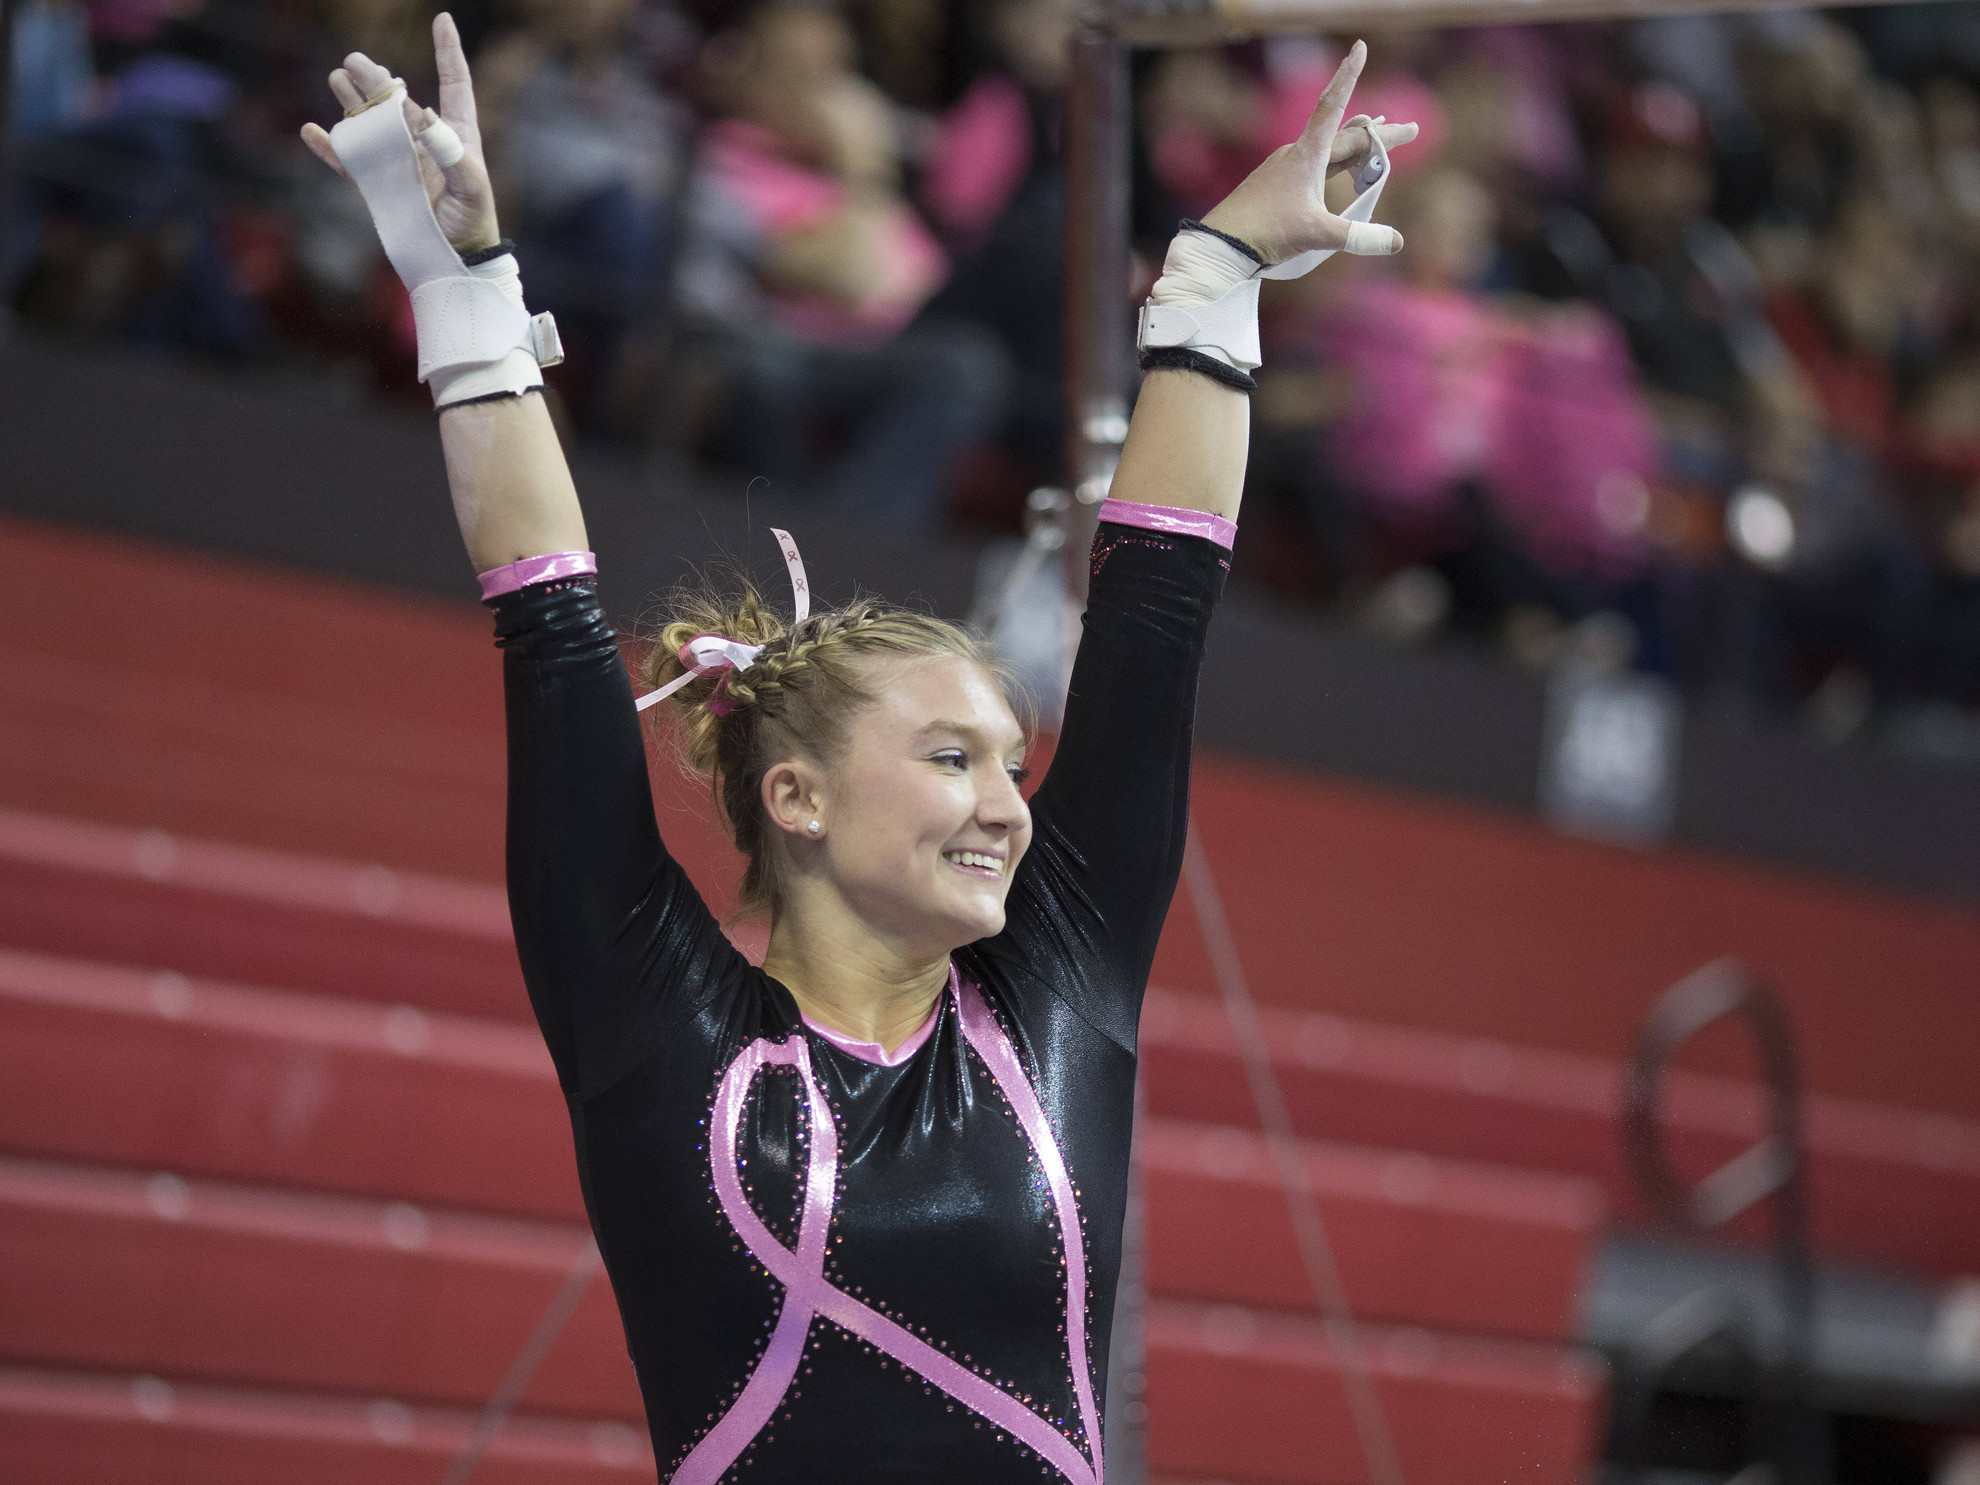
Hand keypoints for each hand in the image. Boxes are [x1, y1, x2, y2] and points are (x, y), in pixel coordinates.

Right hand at [299, 12, 501, 255]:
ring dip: (353, 101)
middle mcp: (424, 140)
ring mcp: (399, 159)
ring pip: (370, 121)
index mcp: (456, 134)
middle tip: (355, 62)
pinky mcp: (379, 184)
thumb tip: (424, 116)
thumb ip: (453, 152)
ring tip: (337, 79)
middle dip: (376, 77)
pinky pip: (349, 161)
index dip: (448, 52)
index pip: (454, 83)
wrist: (457, 260)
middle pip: (397, 98)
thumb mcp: (473, 186)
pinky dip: (330, 148)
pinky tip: (312, 131)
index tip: (442, 20)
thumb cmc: (474, 221)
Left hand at [1200, 41, 1413, 265]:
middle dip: (1380, 135)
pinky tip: (1341, 172)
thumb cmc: (1265, 232)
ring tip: (1381, 146)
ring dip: (1359, 149)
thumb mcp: (1316, 234)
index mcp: (1306, 153)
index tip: (1359, 46)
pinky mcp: (1278, 186)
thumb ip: (1358, 236)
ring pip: (1330, 152)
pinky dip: (1338, 166)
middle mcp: (1296, 154)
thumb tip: (1397, 242)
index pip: (1333, 104)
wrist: (1220, 245)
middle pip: (1346, 136)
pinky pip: (1316, 167)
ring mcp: (1285, 169)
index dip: (1348, 75)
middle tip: (1413, 130)